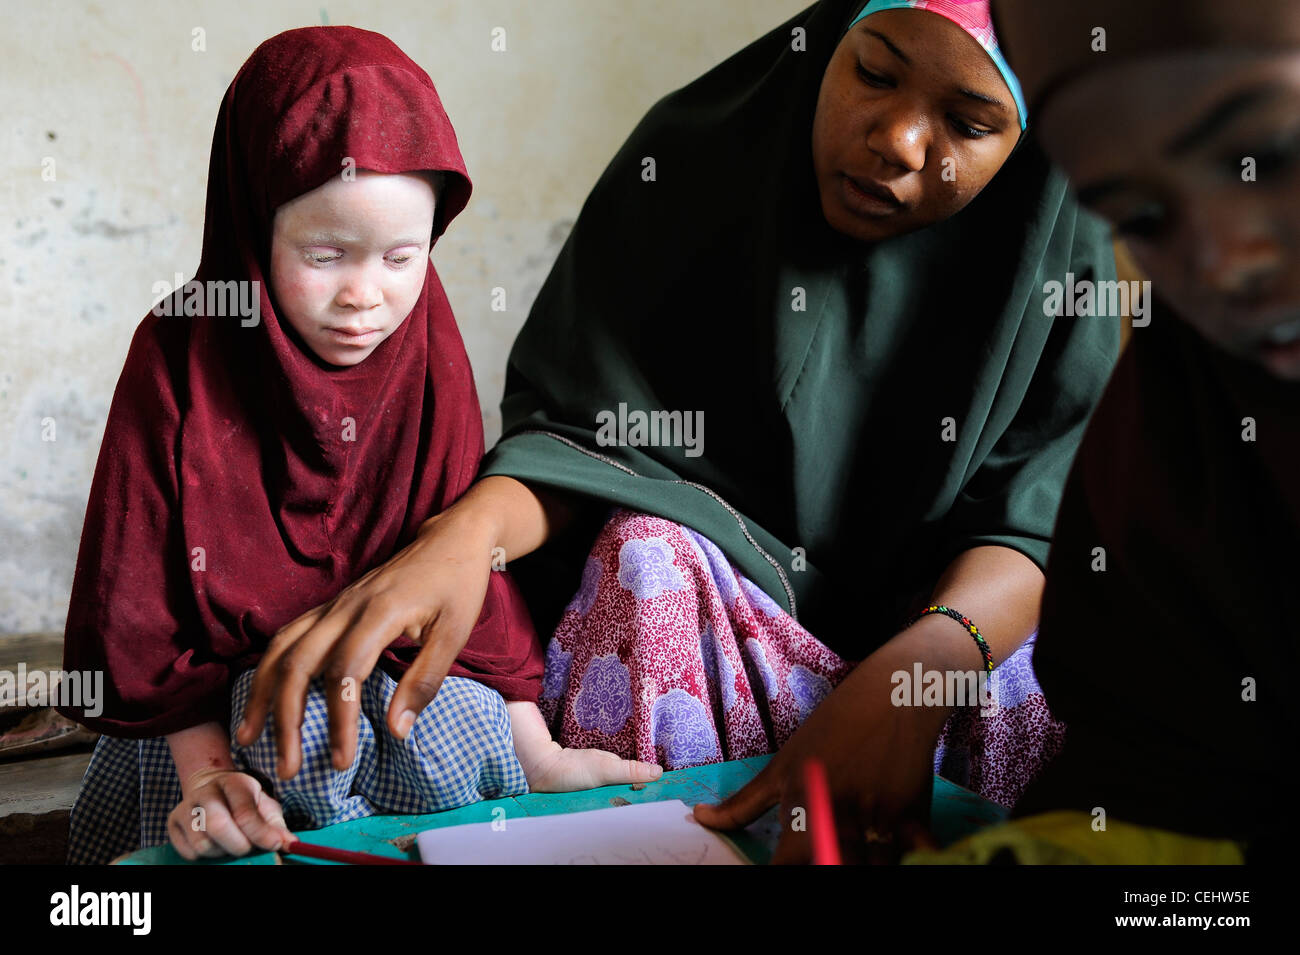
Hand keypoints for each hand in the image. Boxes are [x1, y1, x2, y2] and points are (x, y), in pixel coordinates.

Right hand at [167, 768, 290, 859]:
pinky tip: (215, 844)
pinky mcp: (172, 823)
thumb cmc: (244, 801)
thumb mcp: (264, 805)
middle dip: (238, 845)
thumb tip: (290, 844)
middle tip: (248, 848)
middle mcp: (205, 792)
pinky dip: (206, 856)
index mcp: (233, 782)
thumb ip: (276, 825)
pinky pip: (188, 853)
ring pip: (202, 844)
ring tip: (231, 843)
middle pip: (218, 826)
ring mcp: (185, 807)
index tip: (276, 846)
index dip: (261, 834)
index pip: (245, 812)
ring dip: (222, 852)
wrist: (210, 789)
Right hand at [234, 501, 498, 779]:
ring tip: (248, 736)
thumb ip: (424, 681)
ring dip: (262, 694)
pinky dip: (268, 668)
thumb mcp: (454, 633)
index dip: (339, 720)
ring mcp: (333, 605)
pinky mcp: (330, 607)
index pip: (345, 673)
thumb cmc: (456, 586)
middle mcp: (346, 607)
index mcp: (379, 613)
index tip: (341, 759)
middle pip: (298, 664)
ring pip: (281, 648)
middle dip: (286, 719)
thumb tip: (396, 731)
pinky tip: (262, 695)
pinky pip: (287, 637)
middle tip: (286, 768)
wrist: (450, 540)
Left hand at [694, 623, 959, 863]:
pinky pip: (914, 856)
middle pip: (829, 866)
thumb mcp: (783, 765)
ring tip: (854, 848)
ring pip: (872, 869)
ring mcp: (879, 824)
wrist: (894, 696)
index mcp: (801, 812)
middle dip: (823, 863)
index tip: (782, 865)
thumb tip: (701, 818)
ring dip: (863, 863)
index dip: (781, 870)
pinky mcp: (915, 822)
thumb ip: (742, 803)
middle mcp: (838, 822)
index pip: (785, 867)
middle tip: (822, 850)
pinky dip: (905, 856)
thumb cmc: (833, 728)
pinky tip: (895, 848)